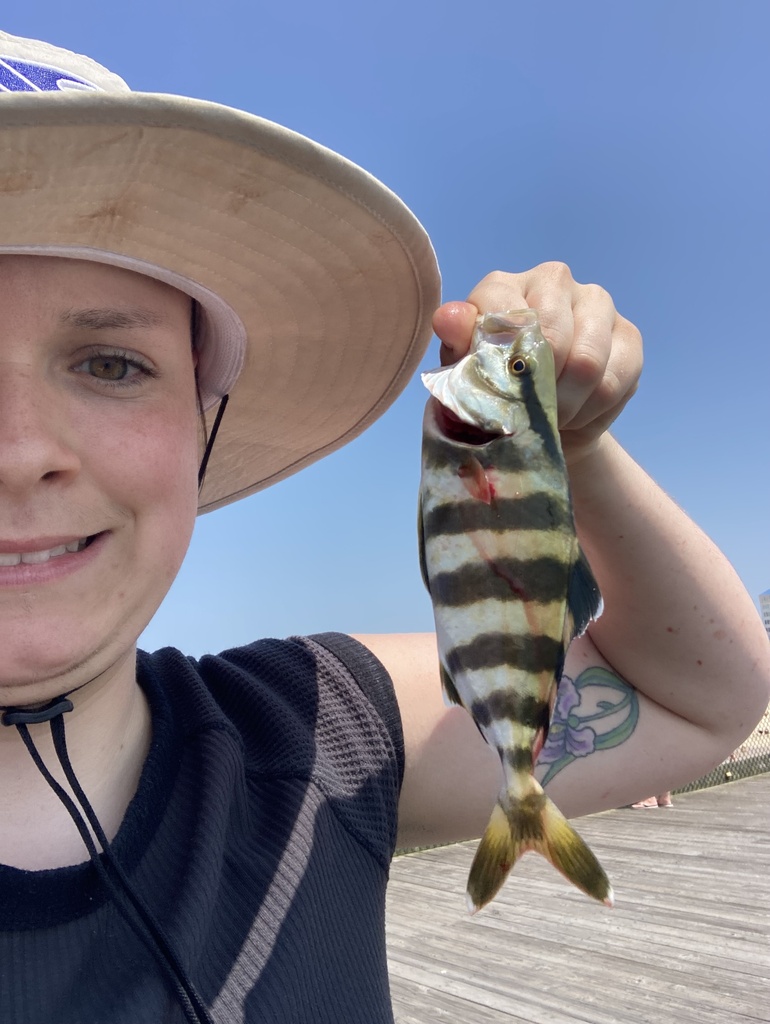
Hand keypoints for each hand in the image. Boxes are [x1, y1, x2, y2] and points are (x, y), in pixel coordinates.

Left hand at [431, 263, 642, 462]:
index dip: (501, 361)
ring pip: (587, 361)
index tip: (497, 392)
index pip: (501, 307)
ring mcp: (596, 302)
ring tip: (549, 416)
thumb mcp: (465, 377)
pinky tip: (577, 413)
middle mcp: (552, 280)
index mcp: (503, 286)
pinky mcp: (628, 335)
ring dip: (565, 404)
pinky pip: (614, 381)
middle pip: (552, 334)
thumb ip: (457, 347)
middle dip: (537, 389)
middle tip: (526, 412)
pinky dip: (592, 410)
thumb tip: (448, 319)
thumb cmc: (495, 392)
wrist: (540, 422)